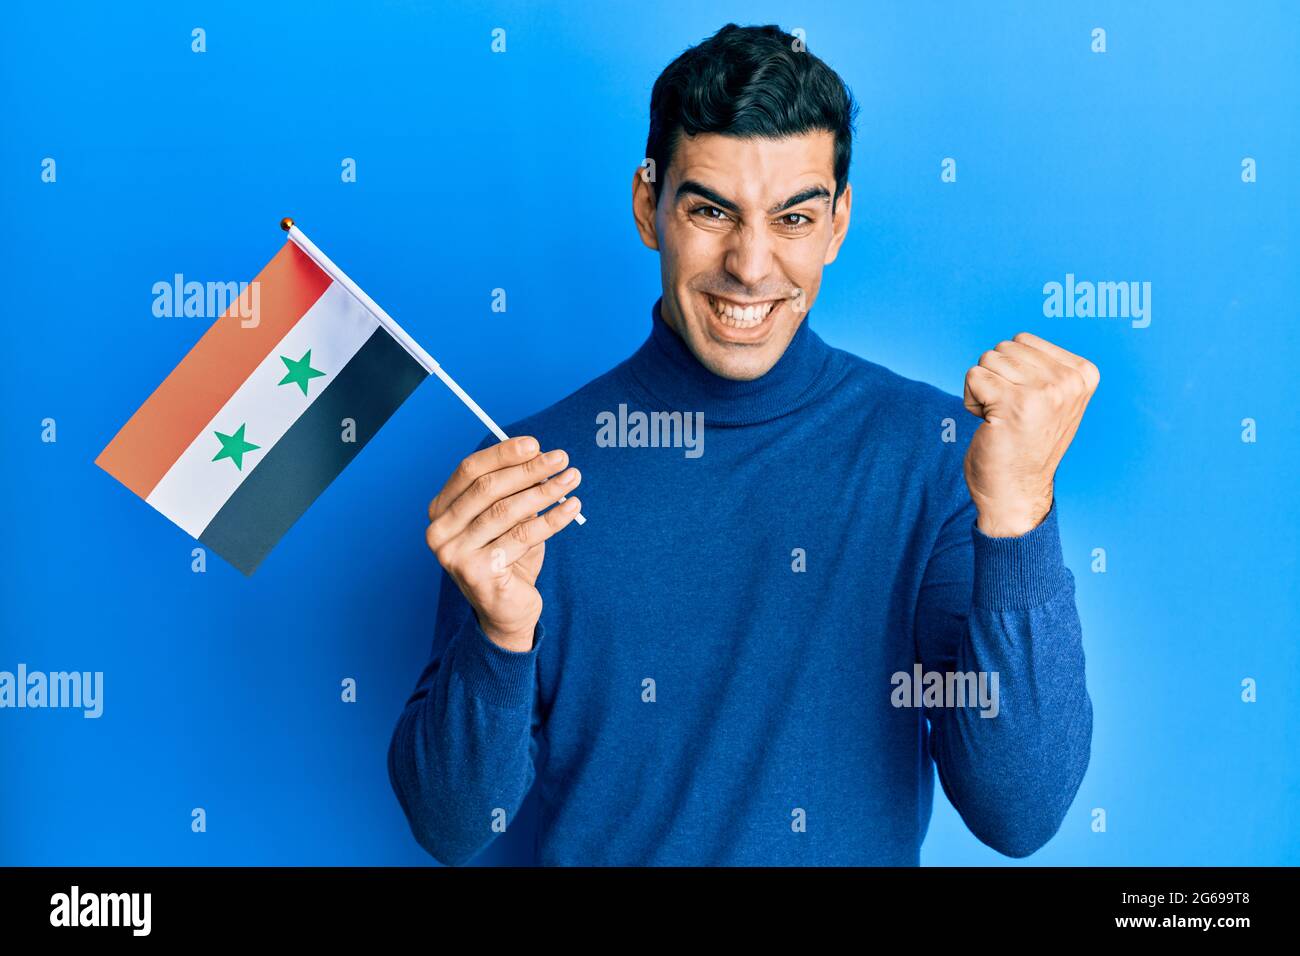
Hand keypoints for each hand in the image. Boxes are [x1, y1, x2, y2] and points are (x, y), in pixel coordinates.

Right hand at [425, 436, 582, 650]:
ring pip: (507, 511)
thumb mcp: (508, 517)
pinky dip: (552, 519)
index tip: (535, 444)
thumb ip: (513, 488)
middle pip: (487, 488)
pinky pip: (522, 537)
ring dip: (545, 491)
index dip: (503, 454)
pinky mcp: (477, 573)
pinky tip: (571, 509)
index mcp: (441, 510)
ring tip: (571, 480)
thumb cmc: (508, 556)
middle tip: (561, 459)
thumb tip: (538, 455)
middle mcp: (439, 531)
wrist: (507, 610)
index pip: (469, 470)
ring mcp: (454, 554)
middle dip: (528, 470)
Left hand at [962, 332, 1099, 536]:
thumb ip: (1044, 369)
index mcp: (1083, 374)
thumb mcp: (1051, 401)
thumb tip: (1018, 342)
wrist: (1016, 493)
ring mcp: (1044, 392)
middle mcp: (1069, 381)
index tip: (1024, 404)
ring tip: (1001, 420)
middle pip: (1004, 347)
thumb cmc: (1025, 446)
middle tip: (1009, 414)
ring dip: (983, 390)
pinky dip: (971, 401)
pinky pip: (973, 376)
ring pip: (987, 360)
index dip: (1012, 371)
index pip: (1023, 341)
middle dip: (995, 378)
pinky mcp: (1014, 403)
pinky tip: (989, 426)